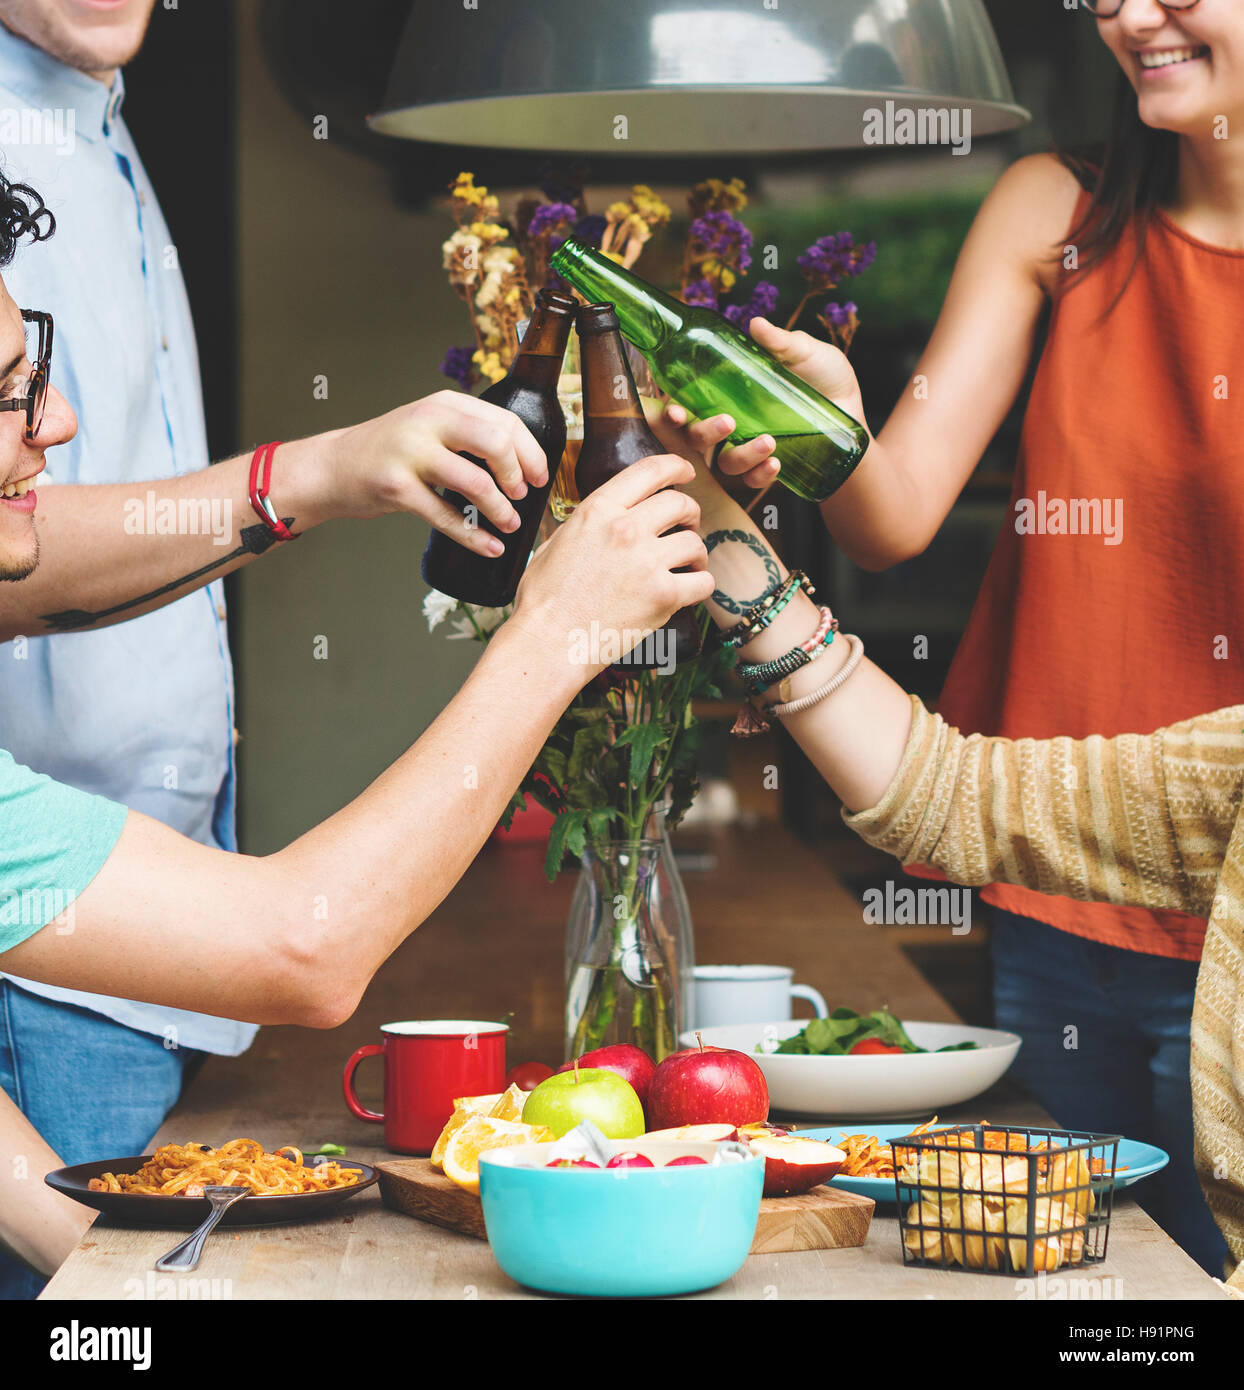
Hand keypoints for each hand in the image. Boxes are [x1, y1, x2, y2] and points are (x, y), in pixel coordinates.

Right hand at [311, 391, 549, 555]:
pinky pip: (447, 516)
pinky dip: (474, 536)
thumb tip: (522, 465)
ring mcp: (411, 453)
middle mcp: (429, 421)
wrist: (335, 466)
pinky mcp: (397, 487)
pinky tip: (490, 547)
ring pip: (476, 482)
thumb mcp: (430, 428)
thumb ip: (468, 435)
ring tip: (510, 524)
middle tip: (522, 496)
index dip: (531, 452)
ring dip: (500, 510)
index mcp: (445, 404)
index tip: (539, 477)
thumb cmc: (391, 453)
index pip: (505, 421)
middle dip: (517, 475)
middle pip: (496, 442)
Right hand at [508, 454, 713, 676]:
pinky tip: (690, 588)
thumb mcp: (555, 544)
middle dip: (690, 512)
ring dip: (696, 552)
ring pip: (695, 542)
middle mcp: (626, 529)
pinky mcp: (664, 595)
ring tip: (689, 564)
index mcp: (598, 511)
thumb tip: (600, 520)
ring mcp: (647, 562)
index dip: (675, 467)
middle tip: (689, 525)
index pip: (649, 470)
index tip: (686, 471)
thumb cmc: (543, 601)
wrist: (548, 643)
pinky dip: (701, 584)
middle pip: (680, 503)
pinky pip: (703, 581)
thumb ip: (585, 525)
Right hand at [660, 317, 868, 489]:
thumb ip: (782, 343)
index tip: (674, 411)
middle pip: (696, 437)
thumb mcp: (807, 353)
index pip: (688, 403)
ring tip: (769, 442)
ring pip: (725, 463)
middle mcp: (732, 422)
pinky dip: (761, 474)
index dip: (673, 410)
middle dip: (702, 433)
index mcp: (729, 391)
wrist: (855, 410)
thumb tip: (756, 325)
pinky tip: (776, 463)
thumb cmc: (825, 377)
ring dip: (741, 455)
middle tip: (727, 422)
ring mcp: (749, 447)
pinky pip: (753, 480)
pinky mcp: (769, 467)